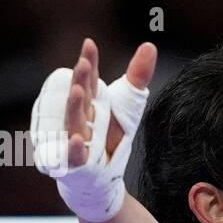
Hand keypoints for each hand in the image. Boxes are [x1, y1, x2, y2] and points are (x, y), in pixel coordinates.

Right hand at [65, 39, 157, 166]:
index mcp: (91, 103)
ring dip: (73, 106)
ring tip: (77, 91)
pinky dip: (74, 148)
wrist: (100, 177)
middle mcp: (80, 118)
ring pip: (73, 121)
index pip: (89, 80)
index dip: (89, 63)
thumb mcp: (128, 106)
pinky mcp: (75, 162)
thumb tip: (150, 45)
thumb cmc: (110, 137)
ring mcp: (75, 138)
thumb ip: (137, 77)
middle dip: (80, 80)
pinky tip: (78, 139)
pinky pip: (74, 155)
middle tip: (82, 63)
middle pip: (80, 97)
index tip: (89, 44)